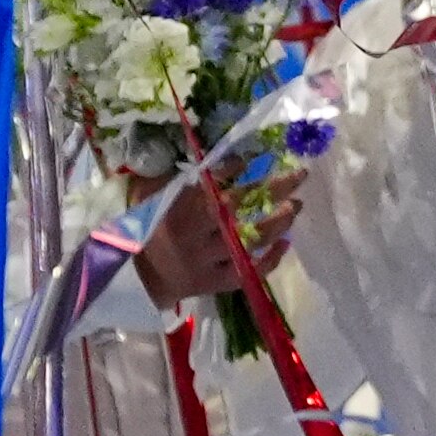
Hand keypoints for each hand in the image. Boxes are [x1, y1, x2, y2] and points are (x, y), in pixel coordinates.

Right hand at [135, 174, 298, 306]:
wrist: (135, 278)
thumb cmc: (145, 229)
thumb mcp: (150, 195)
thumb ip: (176, 175)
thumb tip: (211, 152)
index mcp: (179, 208)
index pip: (212, 184)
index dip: (237, 170)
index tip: (259, 158)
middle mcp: (196, 234)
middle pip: (239, 208)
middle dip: (273, 189)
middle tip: (300, 175)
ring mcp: (208, 261)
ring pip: (249, 240)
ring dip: (278, 221)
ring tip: (296, 205)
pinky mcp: (216, 283)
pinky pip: (248, 272)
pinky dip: (270, 259)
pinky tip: (286, 243)